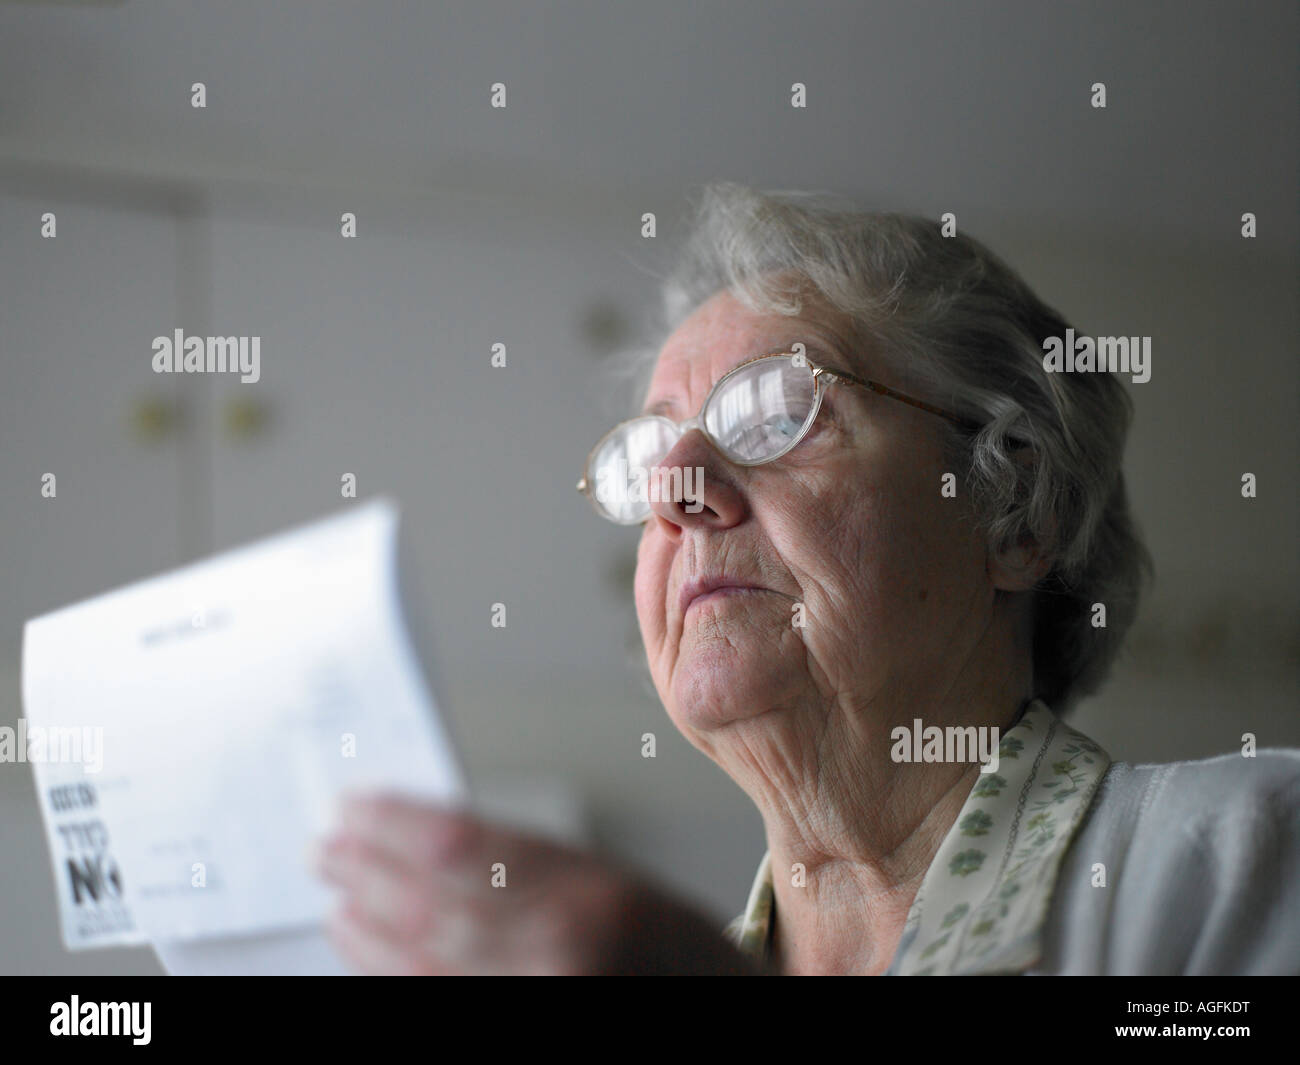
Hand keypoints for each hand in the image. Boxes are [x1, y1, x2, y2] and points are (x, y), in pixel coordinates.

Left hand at [311, 792, 757, 974]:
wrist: (720, 1014)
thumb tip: (440, 844)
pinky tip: (366, 949)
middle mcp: (563, 950)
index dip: (396, 824)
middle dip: (367, 871)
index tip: (358, 804)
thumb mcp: (624, 888)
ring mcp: (538, 997)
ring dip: (368, 924)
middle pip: (433, 904)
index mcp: (597, 895)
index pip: (464, 846)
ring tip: (335, 892)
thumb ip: (539, 868)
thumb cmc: (680, 961)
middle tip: (326, 846)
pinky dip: (390, 970)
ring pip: (425, 959)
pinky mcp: (517, 1027)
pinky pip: (436, 999)